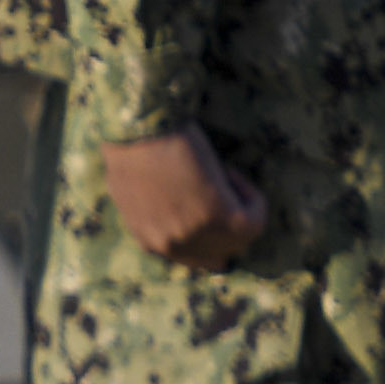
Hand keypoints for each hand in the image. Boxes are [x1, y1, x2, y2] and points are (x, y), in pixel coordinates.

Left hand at [100, 130, 270, 271]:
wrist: (138, 125)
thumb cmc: (132, 144)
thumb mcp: (129, 186)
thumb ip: (151, 211)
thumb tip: (171, 210)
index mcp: (149, 241)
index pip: (192, 258)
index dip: (206, 232)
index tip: (203, 199)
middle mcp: (172, 246)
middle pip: (218, 255)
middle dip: (225, 225)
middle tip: (219, 189)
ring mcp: (196, 235)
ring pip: (239, 238)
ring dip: (238, 206)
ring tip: (222, 175)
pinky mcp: (220, 217)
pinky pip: (255, 219)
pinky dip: (251, 196)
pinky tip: (230, 172)